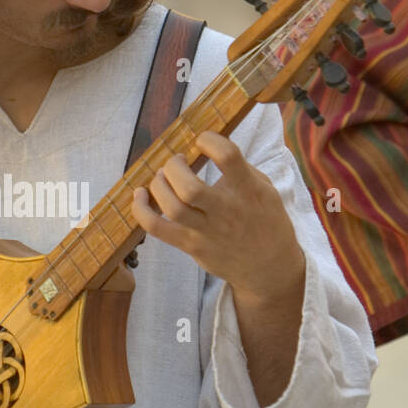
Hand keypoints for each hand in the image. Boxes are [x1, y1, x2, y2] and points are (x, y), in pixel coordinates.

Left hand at [130, 131, 304, 302]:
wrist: (268, 268)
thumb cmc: (266, 221)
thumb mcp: (265, 189)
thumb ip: (240, 169)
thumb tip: (210, 148)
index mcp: (248, 191)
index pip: (227, 157)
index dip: (209, 140)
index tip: (202, 140)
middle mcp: (227, 211)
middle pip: (189, 187)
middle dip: (174, 166)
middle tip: (178, 161)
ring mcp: (206, 232)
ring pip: (172, 207)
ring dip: (158, 184)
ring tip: (162, 176)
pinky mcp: (191, 246)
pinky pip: (157, 228)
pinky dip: (141, 210)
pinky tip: (140, 195)